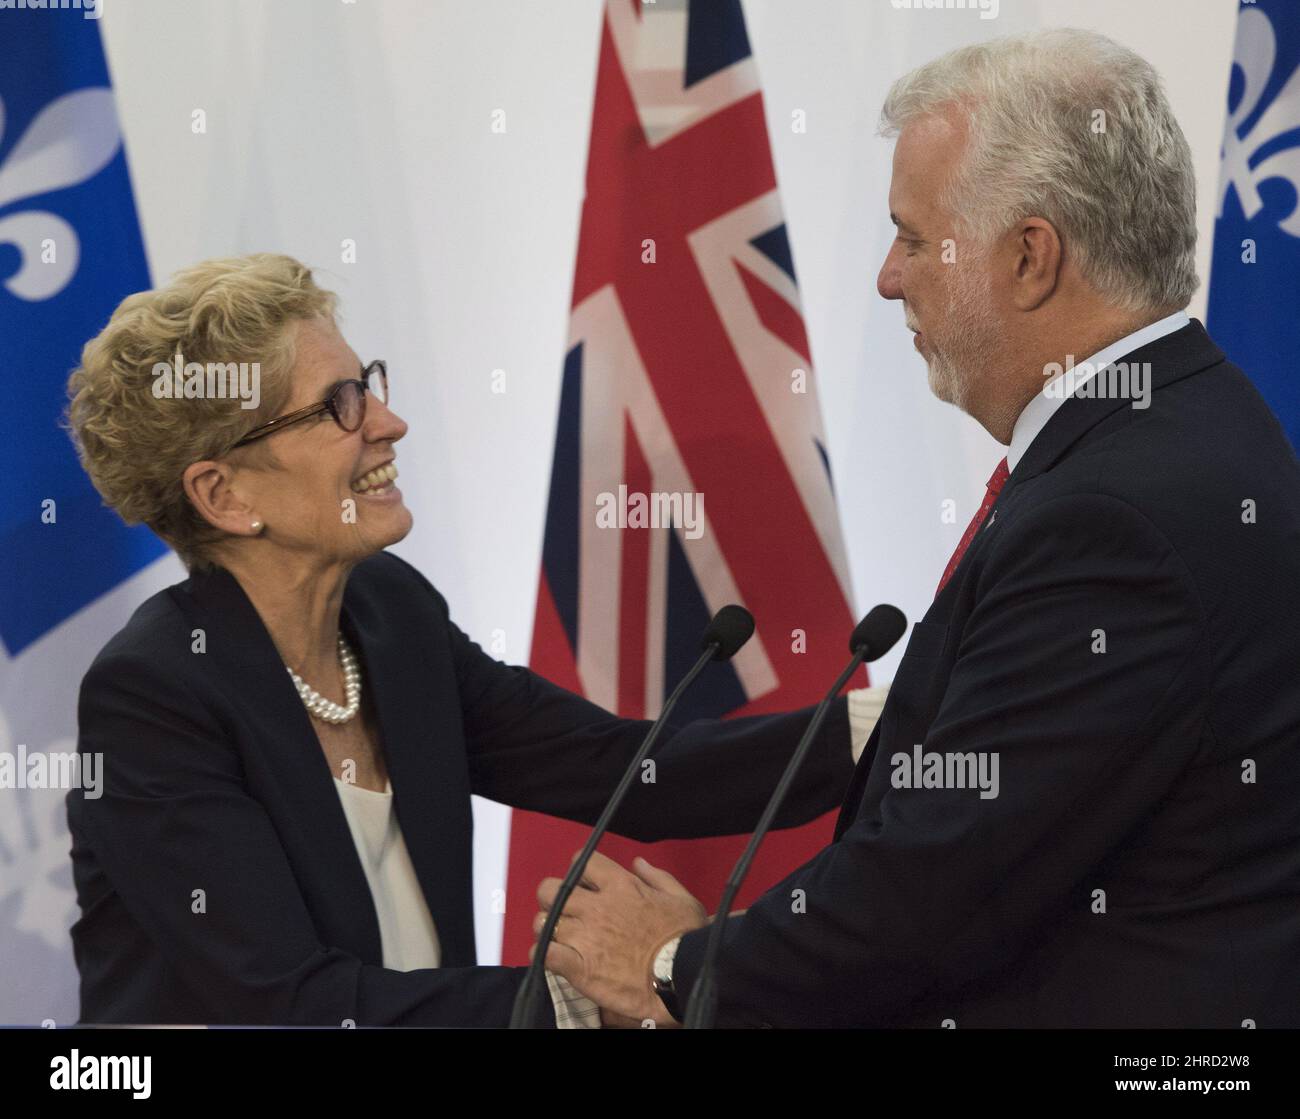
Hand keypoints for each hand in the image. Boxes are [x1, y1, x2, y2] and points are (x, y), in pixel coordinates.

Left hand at [533, 851, 705, 1026]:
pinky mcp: (579, 967)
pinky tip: (554, 958)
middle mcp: (596, 906)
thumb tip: (638, 862)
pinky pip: (544, 954)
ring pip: (542, 922)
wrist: (681, 976)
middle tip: (565, 913)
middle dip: (552, 899)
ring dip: (548, 929)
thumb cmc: (686, 937)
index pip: (582, 862)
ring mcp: (585, 936)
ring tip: (560, 939)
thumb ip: (657, 877)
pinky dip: (543, 955)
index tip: (585, 886)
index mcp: (620, 885)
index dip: (579, 873)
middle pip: (550, 889)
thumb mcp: (681, 898)